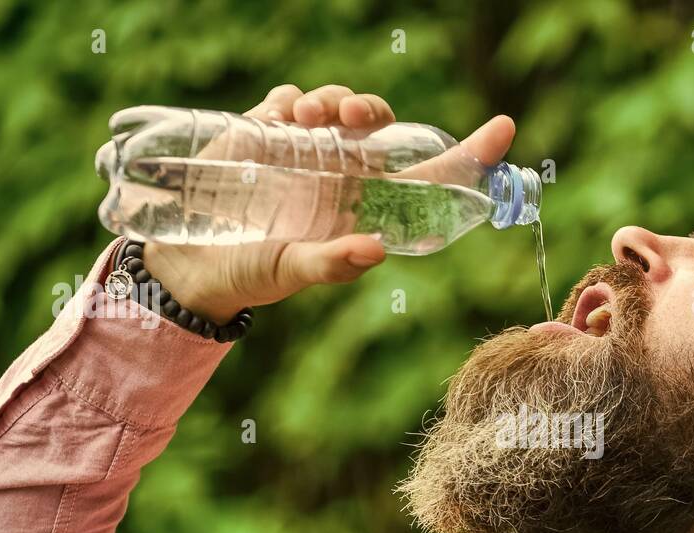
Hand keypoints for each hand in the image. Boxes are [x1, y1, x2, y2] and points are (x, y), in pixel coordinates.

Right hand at [140, 84, 515, 323]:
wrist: (189, 262)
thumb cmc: (249, 272)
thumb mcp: (291, 271)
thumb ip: (332, 263)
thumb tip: (374, 250)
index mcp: (363, 207)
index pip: (428, 176)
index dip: (468, 154)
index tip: (503, 129)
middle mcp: (342, 175)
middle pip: (381, 125)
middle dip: (374, 109)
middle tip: (357, 118)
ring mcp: (305, 150)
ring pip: (338, 105)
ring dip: (333, 101)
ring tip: (309, 119)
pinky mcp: (264, 131)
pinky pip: (290, 99)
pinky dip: (293, 99)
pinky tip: (282, 120)